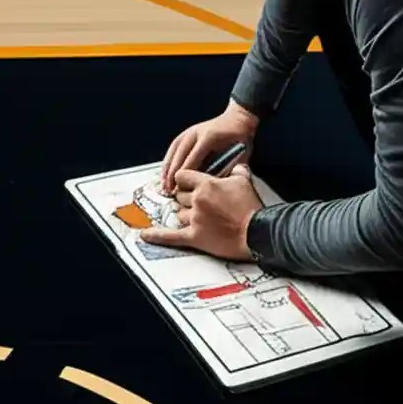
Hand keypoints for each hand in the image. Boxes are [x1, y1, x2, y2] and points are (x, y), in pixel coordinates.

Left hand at [140, 164, 262, 260]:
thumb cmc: (251, 207)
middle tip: (201, 204)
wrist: (258, 232)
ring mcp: (194, 219)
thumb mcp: (245, 182)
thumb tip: (237, 165)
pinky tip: (144, 235)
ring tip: (202, 218)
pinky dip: (157, 236)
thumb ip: (237, 171)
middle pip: (179, 196)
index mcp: (206, 184)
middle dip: (187, 199)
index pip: (182, 176)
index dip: (184, 180)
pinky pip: (171, 236)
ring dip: (187, 215)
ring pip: (179, 214)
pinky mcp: (194, 237)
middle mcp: (197, 200)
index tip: (188, 183)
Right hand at [160, 99, 257, 194]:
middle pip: (179, 156)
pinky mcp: (185, 134)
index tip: (181, 189)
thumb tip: (215, 187)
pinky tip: (165, 173)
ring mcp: (188, 132)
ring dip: (167, 170)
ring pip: (173, 153)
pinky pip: (172, 149)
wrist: (237, 118)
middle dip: (173, 175)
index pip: (193, 159)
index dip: (186, 175)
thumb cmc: (240, 138)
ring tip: (164, 185)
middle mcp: (195, 133)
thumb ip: (228, 169)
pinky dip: (167, 162)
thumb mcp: (240, 154)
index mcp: (209, 137)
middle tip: (170, 191)